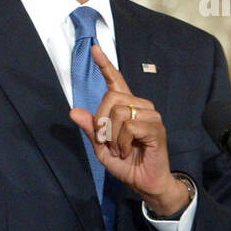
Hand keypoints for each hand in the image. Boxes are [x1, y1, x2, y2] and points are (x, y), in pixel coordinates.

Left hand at [68, 44, 189, 215]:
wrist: (144, 182)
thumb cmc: (125, 163)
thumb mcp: (100, 147)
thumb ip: (90, 129)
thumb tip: (74, 111)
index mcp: (126, 108)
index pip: (115, 82)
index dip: (105, 65)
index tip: (95, 48)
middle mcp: (140, 106)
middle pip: (111, 98)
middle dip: (101, 124)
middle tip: (109, 143)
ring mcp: (151, 116)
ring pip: (118, 113)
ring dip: (112, 137)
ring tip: (120, 149)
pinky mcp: (156, 128)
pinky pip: (129, 127)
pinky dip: (121, 143)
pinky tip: (128, 152)